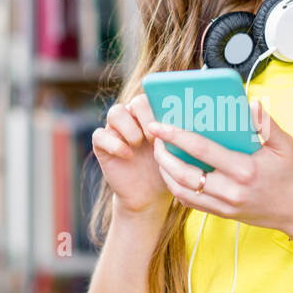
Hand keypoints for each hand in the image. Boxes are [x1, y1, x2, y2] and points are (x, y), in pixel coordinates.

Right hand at [91, 93, 169, 216]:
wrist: (149, 195)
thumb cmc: (166, 170)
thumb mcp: (176, 151)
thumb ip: (179, 134)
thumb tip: (193, 120)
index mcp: (152, 116)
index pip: (154, 97)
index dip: (160, 109)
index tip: (168, 127)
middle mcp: (133, 119)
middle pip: (135, 102)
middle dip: (146, 118)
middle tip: (155, 139)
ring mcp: (115, 130)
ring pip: (115, 113)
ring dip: (130, 128)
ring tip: (139, 144)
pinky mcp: (101, 145)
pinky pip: (99, 135)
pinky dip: (114, 144)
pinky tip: (128, 155)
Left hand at [147, 98, 292, 241]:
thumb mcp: (287, 145)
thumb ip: (267, 124)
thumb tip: (250, 104)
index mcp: (245, 170)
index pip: (202, 150)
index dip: (177, 136)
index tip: (160, 124)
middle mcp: (232, 191)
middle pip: (184, 174)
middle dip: (163, 155)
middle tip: (155, 137)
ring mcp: (225, 205)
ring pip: (182, 191)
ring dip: (166, 172)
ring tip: (161, 153)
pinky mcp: (223, 214)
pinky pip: (191, 202)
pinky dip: (177, 187)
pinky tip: (174, 171)